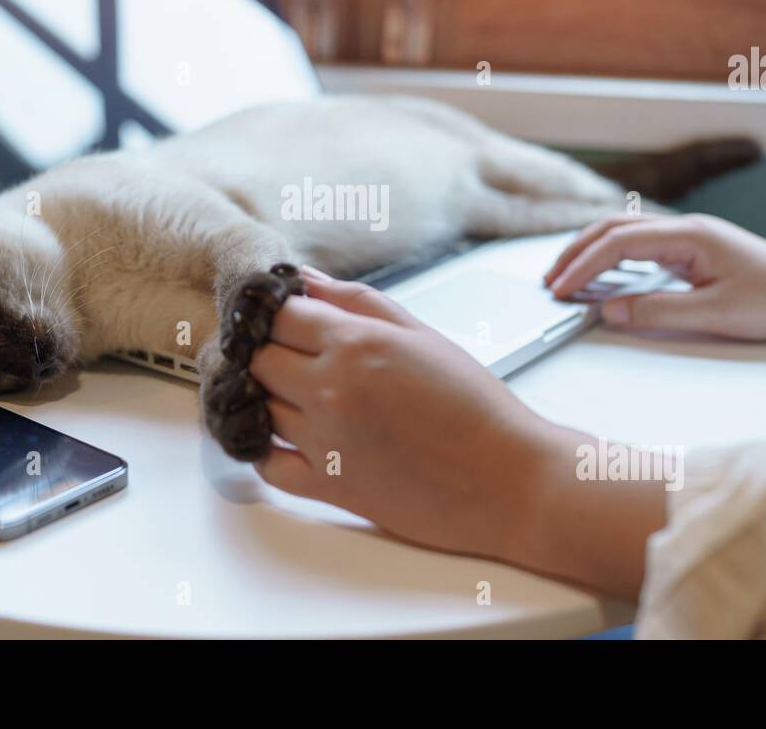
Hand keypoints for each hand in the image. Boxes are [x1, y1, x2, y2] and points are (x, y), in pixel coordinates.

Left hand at [250, 267, 564, 566]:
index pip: (276, 315)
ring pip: (256, 408)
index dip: (274, 313)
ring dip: (269, 398)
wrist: (508, 480)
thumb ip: (356, 301)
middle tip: (294, 357)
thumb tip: (303, 278)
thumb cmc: (475, 405)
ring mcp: (325, 442)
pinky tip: (288, 436)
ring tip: (303, 395)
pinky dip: (265, 449)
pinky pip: (266, 464)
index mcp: (356, 345)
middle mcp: (330, 390)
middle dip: (269, 353)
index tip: (285, 318)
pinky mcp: (328, 488)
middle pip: (256, 360)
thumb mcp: (421, 334)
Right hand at [544, 213, 765, 339]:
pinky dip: (612, 259)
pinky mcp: (695, 253)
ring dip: (591, 253)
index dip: (583, 266)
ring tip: (565, 277)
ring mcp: (691, 239)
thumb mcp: (715, 315)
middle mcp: (687, 229)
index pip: (618, 242)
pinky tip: (603, 277)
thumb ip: (657, 311)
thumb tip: (609, 310)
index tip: (559, 289)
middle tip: (549, 281)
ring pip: (625, 234)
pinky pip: (642, 248)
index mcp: (689, 235)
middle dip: (576, 253)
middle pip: (613, 229)